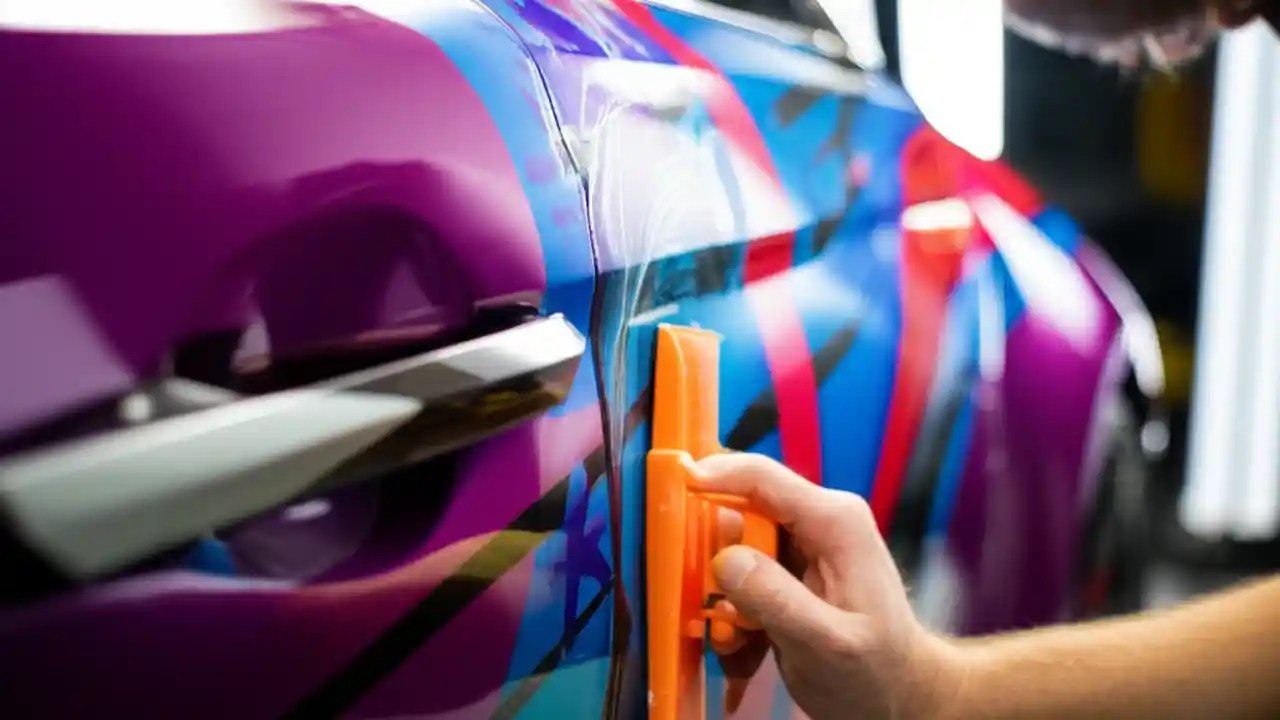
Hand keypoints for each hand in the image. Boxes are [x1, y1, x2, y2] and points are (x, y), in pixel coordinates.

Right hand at [695, 453, 965, 719]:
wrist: (901, 696)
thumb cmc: (875, 672)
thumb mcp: (826, 643)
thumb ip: (776, 600)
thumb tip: (725, 560)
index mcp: (833, 521)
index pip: (763, 478)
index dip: (714, 476)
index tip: (672, 488)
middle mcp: (817, 521)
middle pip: (740, 515)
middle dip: (717, 566)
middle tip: (712, 614)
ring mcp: (803, 545)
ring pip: (735, 550)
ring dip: (725, 599)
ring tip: (736, 647)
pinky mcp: (790, 571)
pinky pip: (743, 577)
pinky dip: (736, 614)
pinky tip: (747, 651)